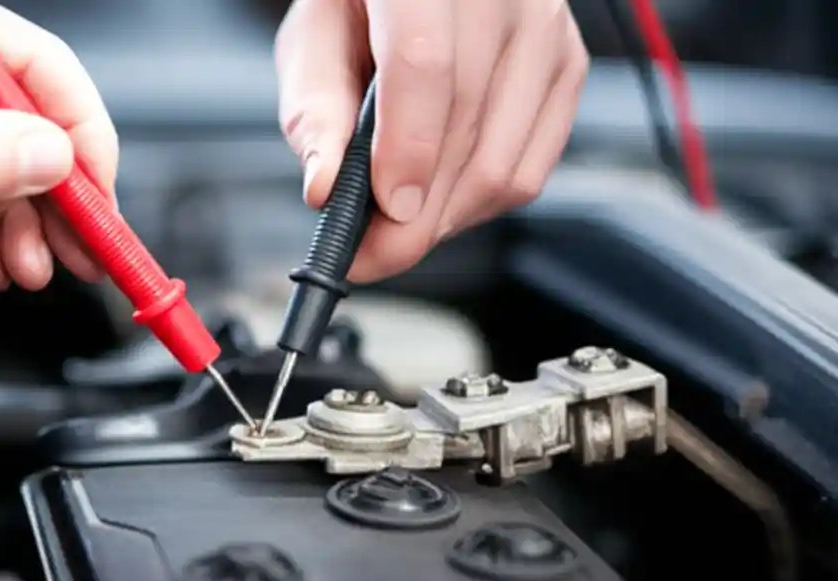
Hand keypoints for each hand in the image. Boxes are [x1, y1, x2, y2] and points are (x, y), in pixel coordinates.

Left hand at [275, 0, 588, 281]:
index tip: (384, 214)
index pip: (423, 62)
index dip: (406, 149)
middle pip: (466, 123)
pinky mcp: (567, 67)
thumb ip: (315, 113)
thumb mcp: (314, 42)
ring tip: (398, 230)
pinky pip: (531, 169)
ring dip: (445, 218)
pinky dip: (480, 205)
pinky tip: (440, 202)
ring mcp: (544, 27)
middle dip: (417, 212)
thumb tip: (325, 188)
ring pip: (504, 160)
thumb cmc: (359, 3)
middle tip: (371, 253)